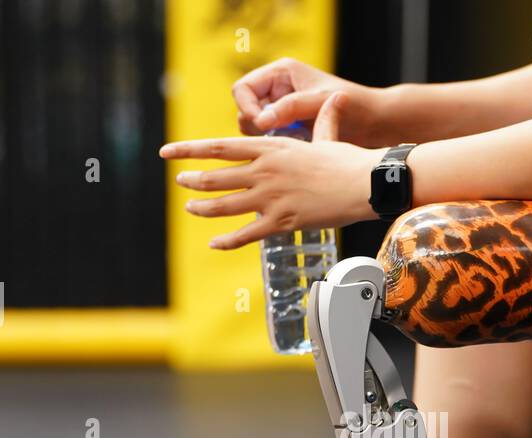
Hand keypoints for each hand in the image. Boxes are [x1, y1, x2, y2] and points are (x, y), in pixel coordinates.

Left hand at [161, 93, 382, 249]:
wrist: (364, 184)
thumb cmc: (349, 160)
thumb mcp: (328, 137)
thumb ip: (322, 121)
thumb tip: (334, 99)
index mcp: (270, 148)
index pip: (219, 147)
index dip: (189, 150)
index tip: (168, 152)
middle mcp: (264, 172)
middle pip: (215, 177)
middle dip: (192, 180)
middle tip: (181, 182)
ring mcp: (271, 198)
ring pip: (224, 206)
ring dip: (202, 208)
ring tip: (190, 207)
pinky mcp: (281, 222)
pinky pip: (246, 235)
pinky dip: (227, 241)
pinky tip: (214, 243)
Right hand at [232, 57, 386, 145]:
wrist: (377, 124)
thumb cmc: (355, 106)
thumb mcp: (319, 103)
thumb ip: (288, 109)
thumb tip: (260, 121)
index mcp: (281, 73)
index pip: (242, 89)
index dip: (247, 108)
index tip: (263, 125)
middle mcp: (278, 90)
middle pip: (245, 110)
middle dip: (256, 126)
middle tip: (279, 138)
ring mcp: (282, 111)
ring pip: (254, 129)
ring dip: (267, 140)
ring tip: (294, 143)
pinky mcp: (290, 130)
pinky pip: (270, 142)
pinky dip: (278, 148)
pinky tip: (298, 151)